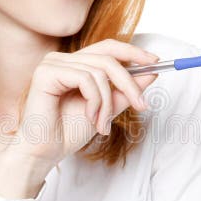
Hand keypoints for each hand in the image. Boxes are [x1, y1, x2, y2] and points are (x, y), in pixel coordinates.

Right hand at [4, 39, 159, 168]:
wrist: (44, 153)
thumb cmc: (67, 133)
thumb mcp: (105, 110)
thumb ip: (124, 91)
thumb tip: (150, 73)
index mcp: (74, 65)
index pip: (107, 48)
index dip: (132, 52)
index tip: (156, 63)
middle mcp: (62, 59)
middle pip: (108, 56)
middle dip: (129, 82)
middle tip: (141, 105)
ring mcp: (52, 63)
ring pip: (99, 71)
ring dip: (108, 102)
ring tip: (102, 124)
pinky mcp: (46, 72)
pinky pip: (86, 78)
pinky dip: (95, 101)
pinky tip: (90, 118)